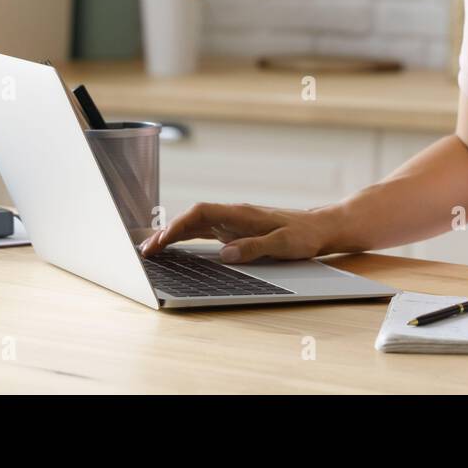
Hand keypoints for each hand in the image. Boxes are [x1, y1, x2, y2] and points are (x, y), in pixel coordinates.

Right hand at [139, 201, 336, 262]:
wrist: (321, 227)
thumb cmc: (305, 235)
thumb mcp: (284, 243)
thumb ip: (255, 247)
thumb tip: (226, 254)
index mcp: (242, 214)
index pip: (201, 213)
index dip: (178, 225)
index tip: (160, 241)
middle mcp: (234, 215)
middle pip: (192, 218)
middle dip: (167, 232)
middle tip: (146, 250)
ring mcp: (235, 222)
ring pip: (196, 224)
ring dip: (174, 234)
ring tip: (153, 250)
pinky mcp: (238, 230)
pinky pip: (207, 231)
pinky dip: (188, 237)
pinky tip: (177, 246)